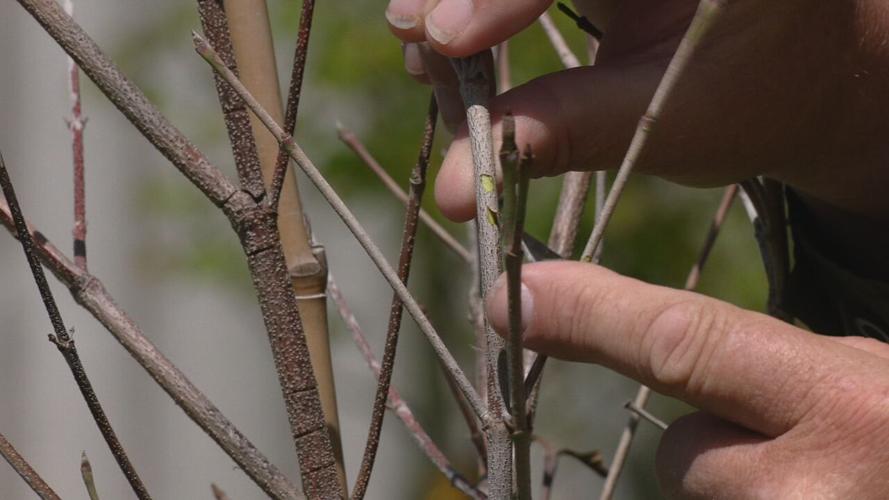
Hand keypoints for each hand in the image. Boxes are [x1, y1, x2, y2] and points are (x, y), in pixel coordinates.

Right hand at [387, 0, 888, 270]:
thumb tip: (454, 189)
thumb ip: (564, 135)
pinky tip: (455, 56)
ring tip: (436, 68)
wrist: (795, 72)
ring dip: (451, 5)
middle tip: (424, 56)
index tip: (443, 43)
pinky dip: (471, 13)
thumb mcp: (670, 122)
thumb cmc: (756, 95)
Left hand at [486, 262, 888, 497]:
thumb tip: (680, 379)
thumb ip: (789, 372)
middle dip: (722, 449)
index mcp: (855, 406)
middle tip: (812, 459)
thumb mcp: (878, 381)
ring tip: (835, 487)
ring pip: (708, 499)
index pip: (685, 342)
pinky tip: (819, 491)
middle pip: (687, 454)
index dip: (590, 314)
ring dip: (749, 495)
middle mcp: (819, 488)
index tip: (511, 297)